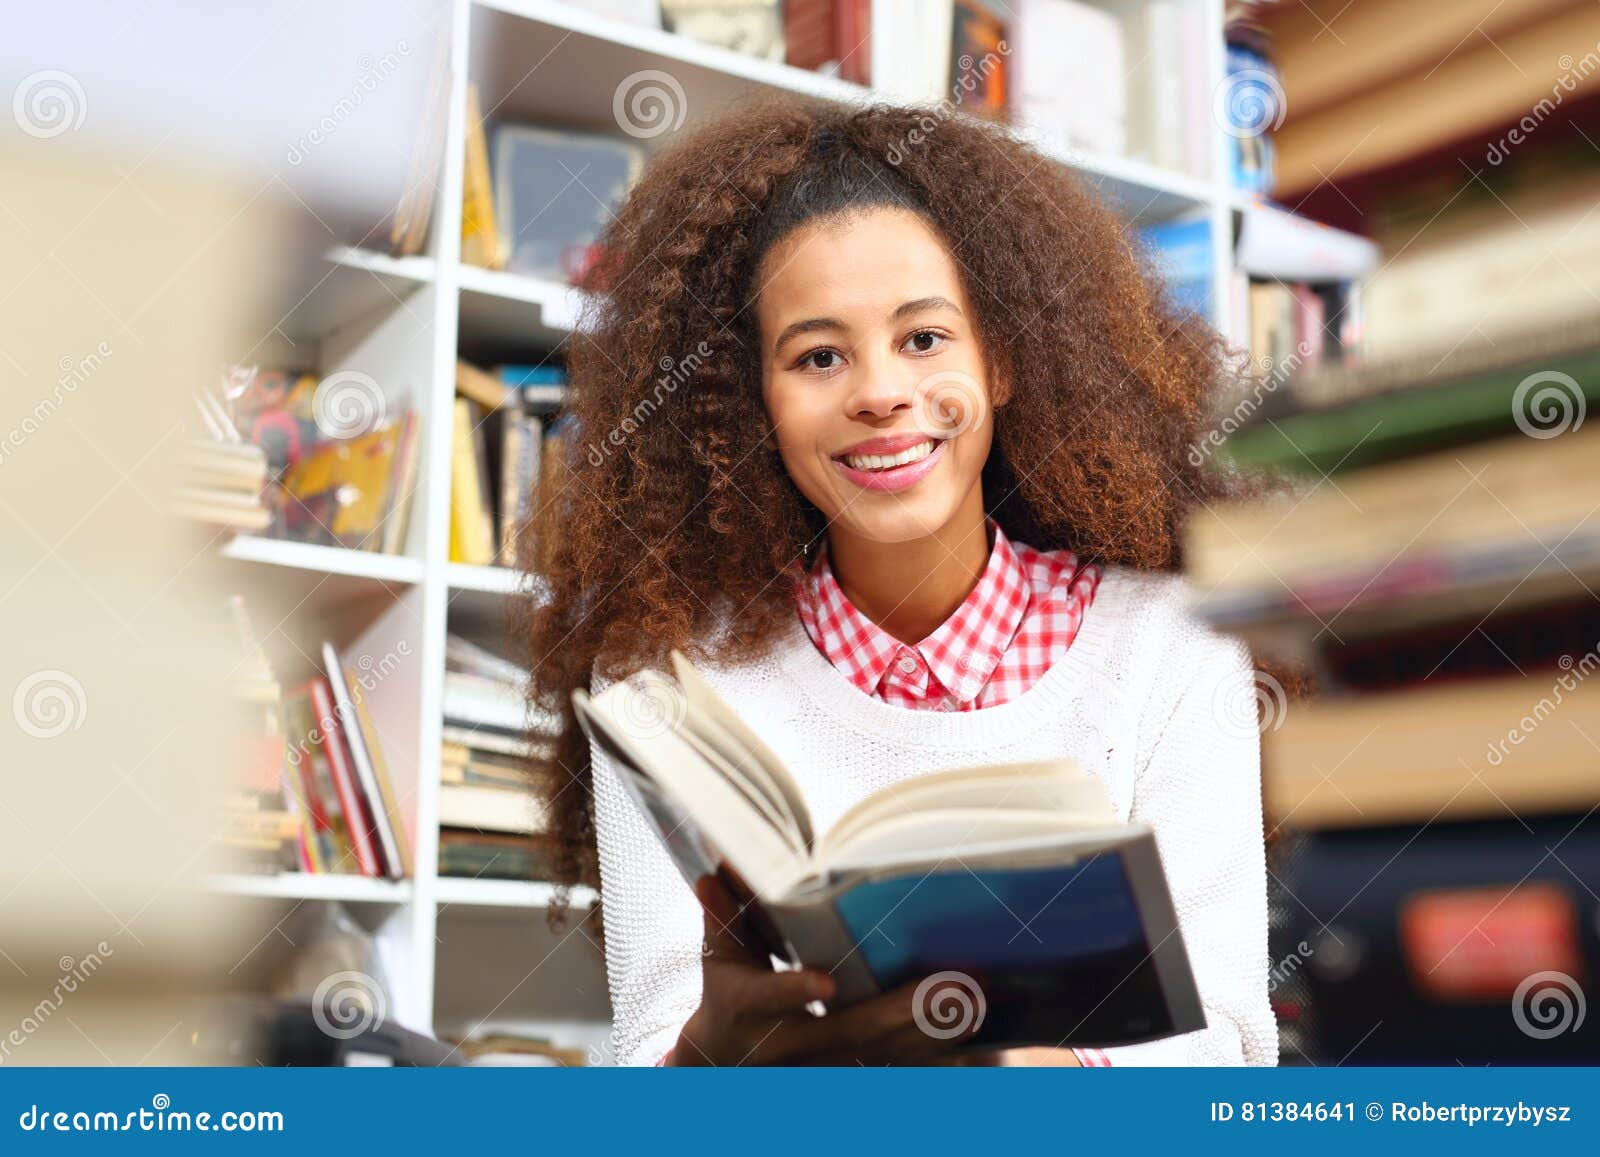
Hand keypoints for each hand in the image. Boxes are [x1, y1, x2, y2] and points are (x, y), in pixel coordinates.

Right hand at [667, 875, 979, 1065]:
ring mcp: (820, 1064)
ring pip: (878, 1053)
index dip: (794, 990)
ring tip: (972, 1000)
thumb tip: (714, 871)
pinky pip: (893, 1062)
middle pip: (847, 1031)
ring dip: (929, 1030)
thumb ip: (721, 914)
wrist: (728, 1060)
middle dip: (899, 1012)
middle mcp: (787, 1043)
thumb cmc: (728, 991)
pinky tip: (967, 1024)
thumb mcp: (719, 954)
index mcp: (748, 1007)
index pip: (769, 998)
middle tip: (950, 987)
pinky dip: (931, 1046)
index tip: (826, 982)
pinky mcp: (846, 1071)